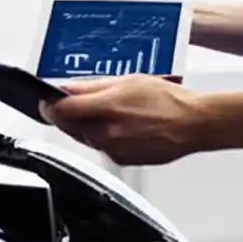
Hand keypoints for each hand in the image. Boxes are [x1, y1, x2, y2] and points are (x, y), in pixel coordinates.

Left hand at [39, 75, 206, 165]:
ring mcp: (114, 150)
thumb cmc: (169, 100)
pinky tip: (124, 126)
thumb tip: (67, 88)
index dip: (50, 105)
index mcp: (107, 108)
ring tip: (113, 113)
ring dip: (88, 126)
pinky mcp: (122, 160)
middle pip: (70, 127)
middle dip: (70, 115)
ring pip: (85, 138)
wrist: (194, 124)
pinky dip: (105, 137)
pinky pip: (103, 148)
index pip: (61, 111)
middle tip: (82, 103)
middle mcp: (107, 132)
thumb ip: (93, 86)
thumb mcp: (128, 81)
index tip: (48, 101)